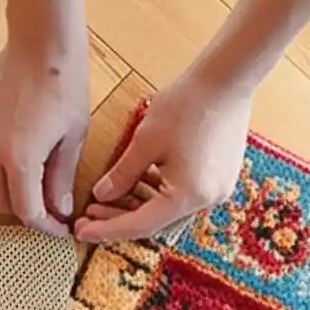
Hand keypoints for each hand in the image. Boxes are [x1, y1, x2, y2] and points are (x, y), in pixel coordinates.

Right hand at [0, 41, 89, 235]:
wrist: (41, 43)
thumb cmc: (64, 83)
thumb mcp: (73, 136)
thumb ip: (62, 178)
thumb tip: (60, 210)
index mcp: (19, 157)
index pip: (26, 211)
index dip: (43, 226)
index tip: (58, 228)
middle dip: (21, 212)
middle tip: (46, 209)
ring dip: (3, 192)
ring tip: (30, 185)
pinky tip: (15, 161)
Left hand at [75, 76, 252, 241]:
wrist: (228, 78)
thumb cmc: (186, 105)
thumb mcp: (144, 142)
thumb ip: (121, 175)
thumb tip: (100, 196)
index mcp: (188, 196)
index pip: (140, 225)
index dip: (107, 230)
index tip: (81, 231)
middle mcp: (207, 200)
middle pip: (154, 221)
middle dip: (118, 218)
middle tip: (87, 215)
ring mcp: (217, 189)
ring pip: (167, 209)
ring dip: (136, 205)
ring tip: (105, 196)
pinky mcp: (219, 177)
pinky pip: (181, 195)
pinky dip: (156, 192)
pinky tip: (134, 180)